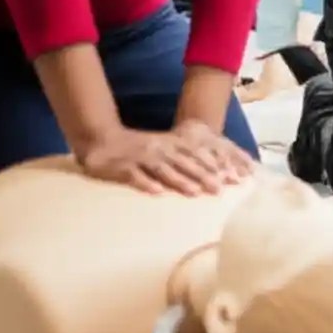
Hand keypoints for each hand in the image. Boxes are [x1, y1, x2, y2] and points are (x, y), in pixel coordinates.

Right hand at [79, 120, 252, 196]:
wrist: (102, 140)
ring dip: (179, 180)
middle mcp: (159, 149)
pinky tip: (157, 192)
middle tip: (220, 189)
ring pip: (163, 169)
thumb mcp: (163, 147)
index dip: (213, 164)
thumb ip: (183, 158)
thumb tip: (212, 172)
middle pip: (184, 162)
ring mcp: (141, 157)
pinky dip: (146, 183)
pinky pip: (136, 176)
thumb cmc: (138, 148)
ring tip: (194, 192)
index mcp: (170, 144)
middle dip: (203, 175)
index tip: (230, 176)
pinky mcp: (123, 167)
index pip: (195, 154)